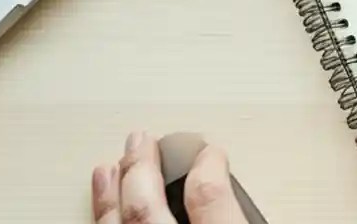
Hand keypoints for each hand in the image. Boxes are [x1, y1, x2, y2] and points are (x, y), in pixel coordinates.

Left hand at [92, 131, 247, 223]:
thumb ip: (242, 215)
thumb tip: (253, 206)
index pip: (208, 197)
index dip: (208, 165)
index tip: (211, 152)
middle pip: (146, 207)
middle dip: (142, 167)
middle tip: (143, 140)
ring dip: (111, 193)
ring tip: (110, 166)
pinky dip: (103, 217)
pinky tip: (102, 210)